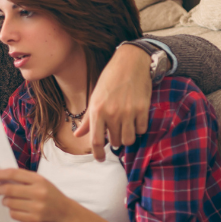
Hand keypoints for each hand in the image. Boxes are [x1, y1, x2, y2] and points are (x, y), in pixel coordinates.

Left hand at [0, 168, 80, 221]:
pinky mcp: (34, 220)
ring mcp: (36, 207)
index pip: (13, 174)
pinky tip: (18, 209)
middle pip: (8, 189)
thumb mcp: (41, 182)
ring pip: (9, 203)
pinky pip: (14, 214)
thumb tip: (1, 177)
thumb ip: (24, 179)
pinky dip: (12, 211)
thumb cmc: (50, 195)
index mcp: (39, 180)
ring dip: (5, 201)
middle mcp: (38, 193)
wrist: (66, 213)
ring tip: (8, 200)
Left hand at [75, 44, 151, 160]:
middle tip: (115, 130)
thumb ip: (88, 119)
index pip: (95, 141)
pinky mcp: (143, 109)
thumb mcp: (95, 97)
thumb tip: (77, 135)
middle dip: (114, 140)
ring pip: (129, 139)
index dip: (98, 154)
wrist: (131, 62)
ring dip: (127, 137)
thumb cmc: (110, 79)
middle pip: (114, 141)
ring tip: (125, 128)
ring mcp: (128, 112)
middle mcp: (112, 113)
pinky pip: (142, 129)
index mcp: (97, 110)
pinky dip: (139, 128)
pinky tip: (136, 119)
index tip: (100, 159)